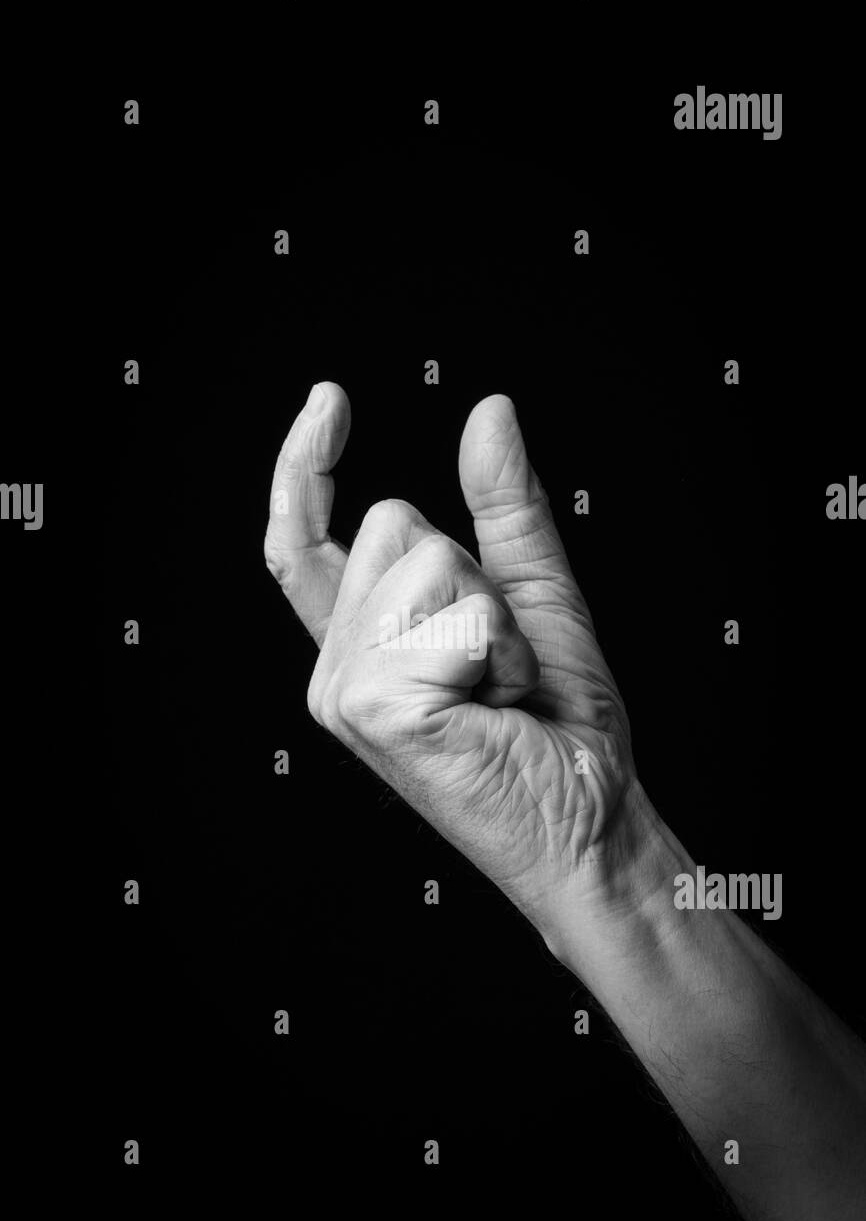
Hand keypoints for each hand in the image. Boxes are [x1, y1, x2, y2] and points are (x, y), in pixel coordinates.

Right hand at [264, 383, 654, 949]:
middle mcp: (339, 665)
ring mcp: (346, 688)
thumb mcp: (533, 596)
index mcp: (364, 643)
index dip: (305, 466)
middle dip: (475, 574)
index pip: (302, 542)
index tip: (331, 400)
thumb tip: (488, 413)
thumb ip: (503, 509)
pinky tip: (496, 705)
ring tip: (499, 688)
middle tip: (499, 663)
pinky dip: (500, 648)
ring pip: (427, 556)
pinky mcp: (373, 706)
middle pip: (392, 521)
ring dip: (495, 618)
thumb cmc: (559, 726)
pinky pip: (453, 610)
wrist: (591, 820)